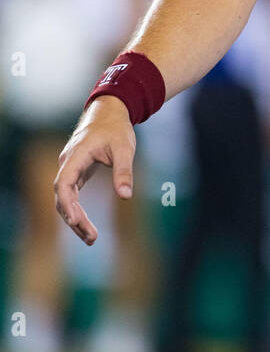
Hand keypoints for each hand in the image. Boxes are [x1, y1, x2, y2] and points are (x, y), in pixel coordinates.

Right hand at [54, 96, 135, 245]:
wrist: (109, 112)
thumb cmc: (116, 128)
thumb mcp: (125, 148)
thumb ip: (124, 171)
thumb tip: (126, 196)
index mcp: (76, 155)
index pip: (64, 182)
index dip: (67, 203)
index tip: (75, 220)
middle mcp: (68, 163)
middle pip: (62, 196)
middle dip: (74, 219)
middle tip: (92, 238)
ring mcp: (70, 168)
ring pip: (65, 198)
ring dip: (75, 218)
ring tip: (91, 238)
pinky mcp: (76, 172)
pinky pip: (71, 195)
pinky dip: (77, 210)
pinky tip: (85, 225)